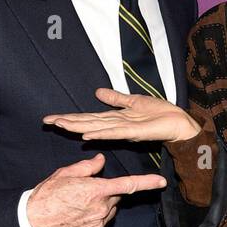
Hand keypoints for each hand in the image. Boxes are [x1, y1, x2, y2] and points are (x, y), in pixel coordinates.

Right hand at [25, 152, 166, 226]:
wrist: (33, 223)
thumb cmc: (46, 197)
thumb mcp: (65, 174)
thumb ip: (87, 167)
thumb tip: (101, 160)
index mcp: (96, 190)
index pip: (127, 185)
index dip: (146, 183)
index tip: (160, 181)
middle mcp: (101, 209)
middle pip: (115, 197)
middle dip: (106, 191)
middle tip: (85, 190)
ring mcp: (98, 224)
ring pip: (109, 210)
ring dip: (101, 204)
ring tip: (78, 203)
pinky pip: (101, 222)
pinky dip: (94, 216)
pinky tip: (77, 214)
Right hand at [42, 89, 200, 143]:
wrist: (179, 123)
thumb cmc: (160, 114)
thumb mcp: (134, 101)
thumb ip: (116, 98)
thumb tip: (98, 92)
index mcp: (115, 118)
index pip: (89, 117)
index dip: (71, 117)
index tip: (53, 117)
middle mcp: (116, 125)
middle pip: (87, 123)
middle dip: (67, 122)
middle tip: (47, 121)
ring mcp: (123, 130)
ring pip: (96, 128)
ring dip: (78, 127)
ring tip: (60, 125)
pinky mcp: (134, 132)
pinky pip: (114, 133)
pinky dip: (99, 134)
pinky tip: (86, 135)